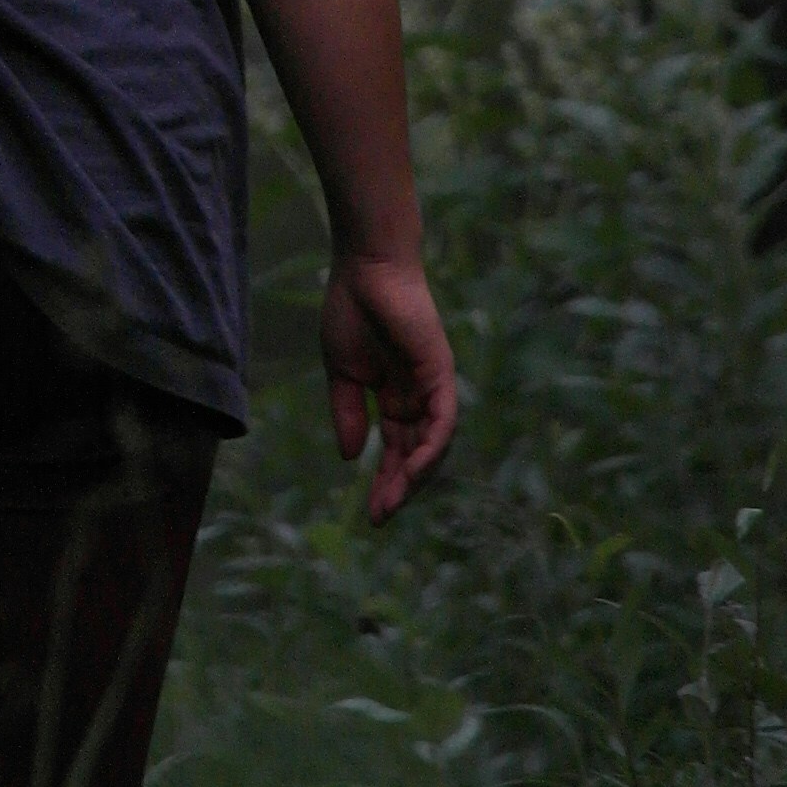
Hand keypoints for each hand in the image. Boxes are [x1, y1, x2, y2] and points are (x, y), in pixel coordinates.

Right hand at [321, 252, 457, 523]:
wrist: (365, 268)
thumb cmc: (352, 310)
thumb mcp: (342, 373)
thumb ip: (348, 413)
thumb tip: (351, 457)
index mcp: (395, 397)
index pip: (396, 450)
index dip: (386, 482)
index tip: (371, 515)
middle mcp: (419, 396)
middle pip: (416, 454)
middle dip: (400, 488)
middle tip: (380, 518)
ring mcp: (432, 385)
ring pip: (434, 444)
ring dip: (416, 476)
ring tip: (393, 501)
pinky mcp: (441, 371)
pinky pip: (444, 418)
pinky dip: (433, 446)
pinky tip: (415, 468)